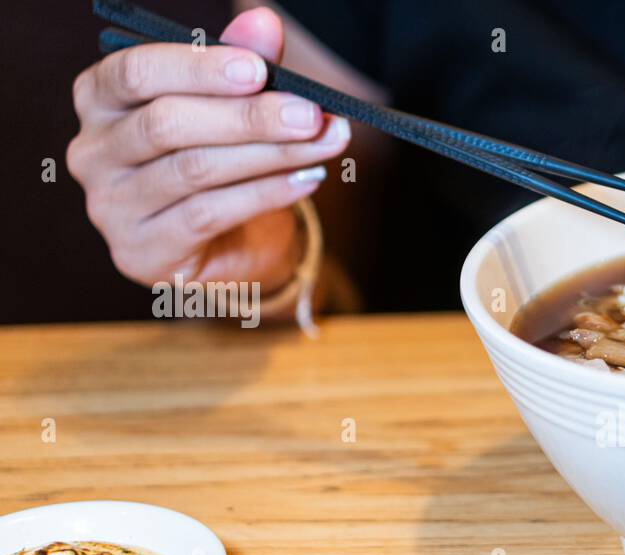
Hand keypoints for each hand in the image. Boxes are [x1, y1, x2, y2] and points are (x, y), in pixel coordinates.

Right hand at [66, 7, 350, 293]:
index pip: (137, 73)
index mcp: (101, 100)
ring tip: (324, 143)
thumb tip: (264, 23)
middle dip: (248, 117)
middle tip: (309, 114)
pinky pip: (208, 214)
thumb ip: (243, 67)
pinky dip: (265, 193)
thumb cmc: (224, 166)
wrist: (231, 247)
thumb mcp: (234, 110)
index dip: (198, 69)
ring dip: (270, 154)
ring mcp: (110, 208)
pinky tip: (307, 179)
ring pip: (194, 170)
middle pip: (168, 123)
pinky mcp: (141, 252)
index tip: (260, 70)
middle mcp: (92, 153)